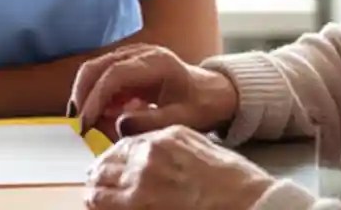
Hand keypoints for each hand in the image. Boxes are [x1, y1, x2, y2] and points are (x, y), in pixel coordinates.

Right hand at [70, 43, 237, 138]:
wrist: (212, 92)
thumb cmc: (200, 105)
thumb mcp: (182, 119)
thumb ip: (152, 123)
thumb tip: (120, 125)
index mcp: (157, 62)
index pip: (115, 73)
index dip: (96, 98)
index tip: (86, 123)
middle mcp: (140, 53)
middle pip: (97, 66)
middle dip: (82, 96)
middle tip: (80, 127)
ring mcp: (132, 56)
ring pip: (94, 70)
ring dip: (85, 96)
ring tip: (89, 125)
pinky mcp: (127, 65)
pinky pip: (101, 77)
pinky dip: (94, 96)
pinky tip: (101, 117)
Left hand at [85, 125, 274, 208]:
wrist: (247, 202)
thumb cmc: (232, 183)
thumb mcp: (200, 149)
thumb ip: (171, 147)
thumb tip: (150, 157)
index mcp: (165, 138)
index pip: (124, 145)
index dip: (113, 159)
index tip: (110, 166)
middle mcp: (148, 155)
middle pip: (107, 163)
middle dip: (100, 174)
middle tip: (95, 182)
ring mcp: (141, 182)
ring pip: (99, 184)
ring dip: (95, 191)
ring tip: (93, 197)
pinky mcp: (137, 205)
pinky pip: (103, 205)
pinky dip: (97, 206)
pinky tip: (96, 207)